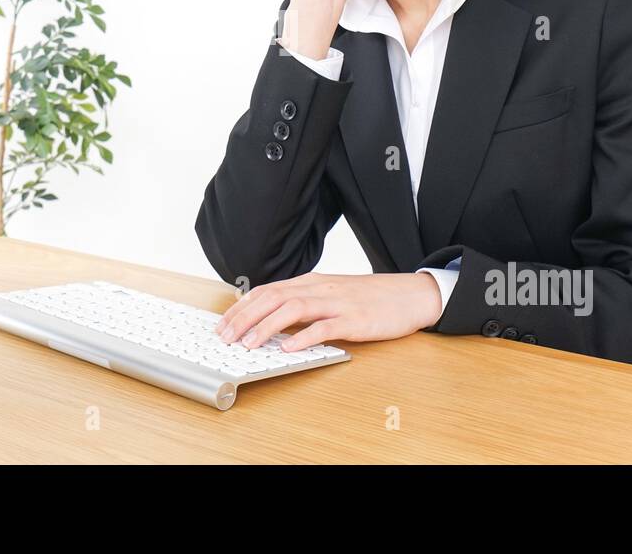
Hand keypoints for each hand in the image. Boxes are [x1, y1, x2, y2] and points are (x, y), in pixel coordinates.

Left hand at [214, 272, 443, 351]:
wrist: (409, 295)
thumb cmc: (369, 298)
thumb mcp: (331, 294)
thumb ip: (304, 304)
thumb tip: (272, 321)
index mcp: (311, 282)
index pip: (267, 291)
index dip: (241, 308)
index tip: (222, 325)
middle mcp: (319, 288)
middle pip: (273, 298)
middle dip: (245, 318)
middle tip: (225, 338)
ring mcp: (337, 303)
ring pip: (293, 309)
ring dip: (266, 327)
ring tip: (249, 345)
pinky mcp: (354, 320)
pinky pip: (325, 327)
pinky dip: (304, 338)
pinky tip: (289, 349)